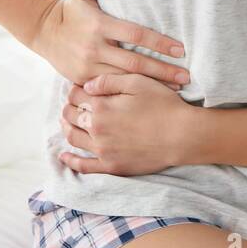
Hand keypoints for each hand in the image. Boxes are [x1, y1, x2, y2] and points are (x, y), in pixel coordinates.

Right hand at [29, 0, 190, 90]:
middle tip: (186, 76)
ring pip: (125, 80)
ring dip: (151, 85)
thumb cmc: (71, 10)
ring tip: (175, 89)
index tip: (181, 50)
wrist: (44, 32)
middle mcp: (95, 48)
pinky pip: (110, 88)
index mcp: (100, 26)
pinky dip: (129, 92)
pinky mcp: (84, 79)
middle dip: (163, 71)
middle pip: (136, 63)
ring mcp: (89, 66)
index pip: (136, 35)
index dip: (160, 43)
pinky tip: (148, 96)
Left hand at [58, 72, 200, 175]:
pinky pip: (83, 166)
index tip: (80, 87)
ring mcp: (102, 150)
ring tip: (68, 122)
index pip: (76, 95)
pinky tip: (64, 156)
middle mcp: (96, 129)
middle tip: (73, 103)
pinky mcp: (111, 166)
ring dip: (67, 128)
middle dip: (69, 106)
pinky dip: (70, 161)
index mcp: (101, 106)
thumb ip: (109, 81)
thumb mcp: (138, 82)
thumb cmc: (164, 105)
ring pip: (73, 138)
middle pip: (71, 116)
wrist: (182, 136)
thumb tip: (87, 86)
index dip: (76, 89)